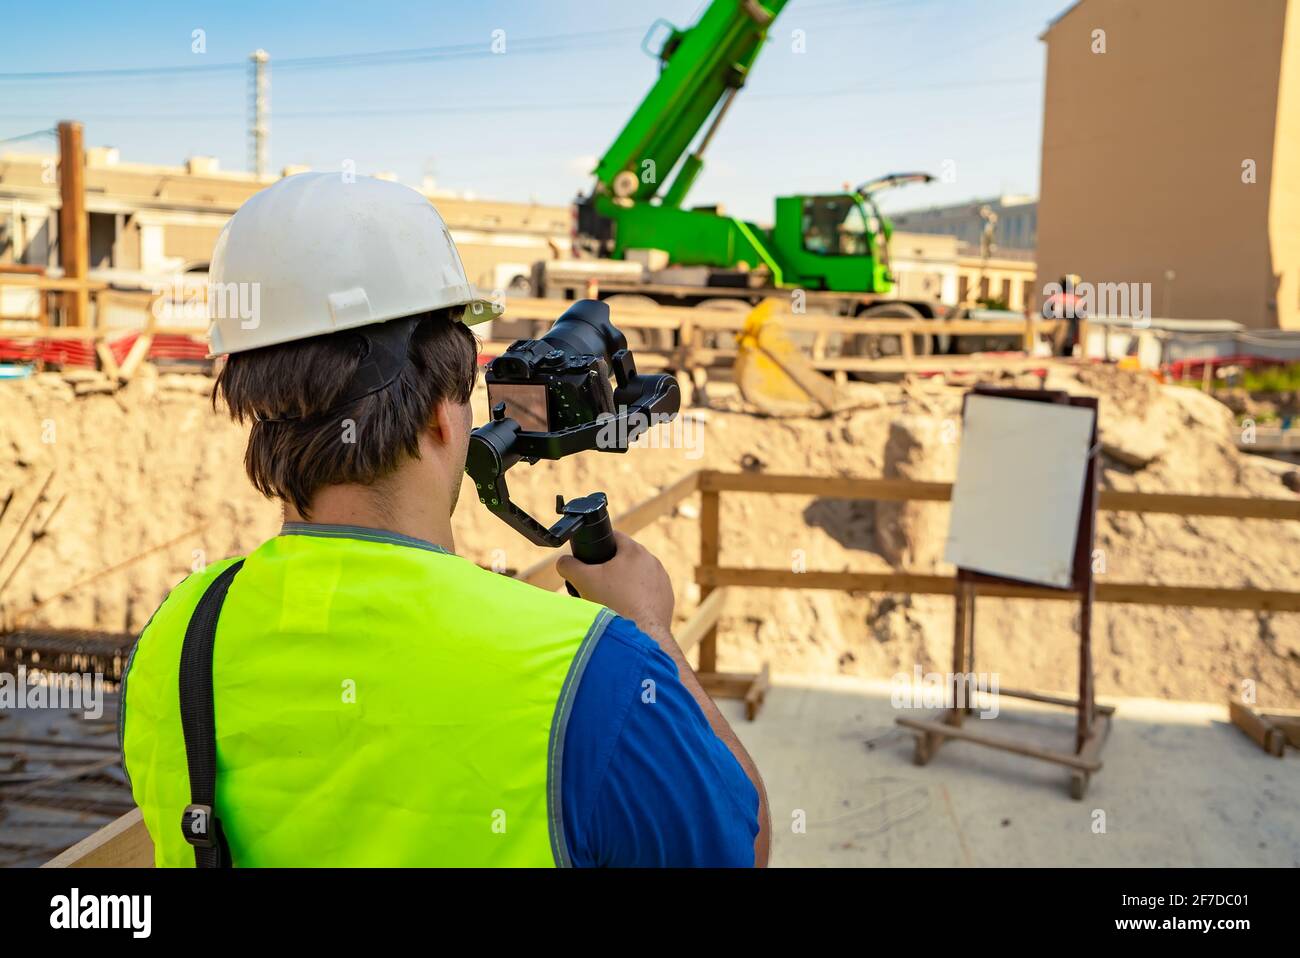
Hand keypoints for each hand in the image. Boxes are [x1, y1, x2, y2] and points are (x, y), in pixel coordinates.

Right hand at [556, 531, 673, 631]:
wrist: (638, 636)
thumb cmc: (612, 604)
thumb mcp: (582, 580)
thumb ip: (568, 565)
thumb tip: (564, 563)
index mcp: (635, 551)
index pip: (614, 537)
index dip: (599, 545)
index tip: (591, 558)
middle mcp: (653, 563)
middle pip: (626, 559)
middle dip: (611, 569)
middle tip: (597, 584)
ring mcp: (662, 582)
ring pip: (638, 578)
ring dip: (625, 585)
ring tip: (611, 601)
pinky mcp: (666, 600)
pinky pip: (648, 595)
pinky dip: (637, 600)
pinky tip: (626, 611)